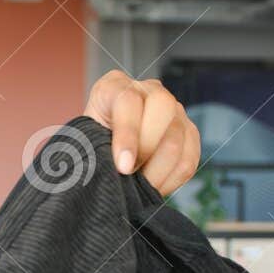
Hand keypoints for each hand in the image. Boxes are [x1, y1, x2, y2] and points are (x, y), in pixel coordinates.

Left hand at [83, 70, 200, 196]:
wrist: (105, 156)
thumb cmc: (90, 147)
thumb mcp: (84, 141)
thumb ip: (93, 146)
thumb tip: (113, 168)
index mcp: (114, 86)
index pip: (129, 101)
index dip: (128, 135)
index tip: (123, 167)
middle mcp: (149, 91)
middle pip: (162, 108)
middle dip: (146, 149)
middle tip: (130, 174)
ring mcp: (173, 110)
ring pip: (176, 139)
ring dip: (157, 171)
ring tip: (138, 184)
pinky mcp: (189, 133)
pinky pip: (189, 159)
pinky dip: (171, 180)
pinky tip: (153, 186)